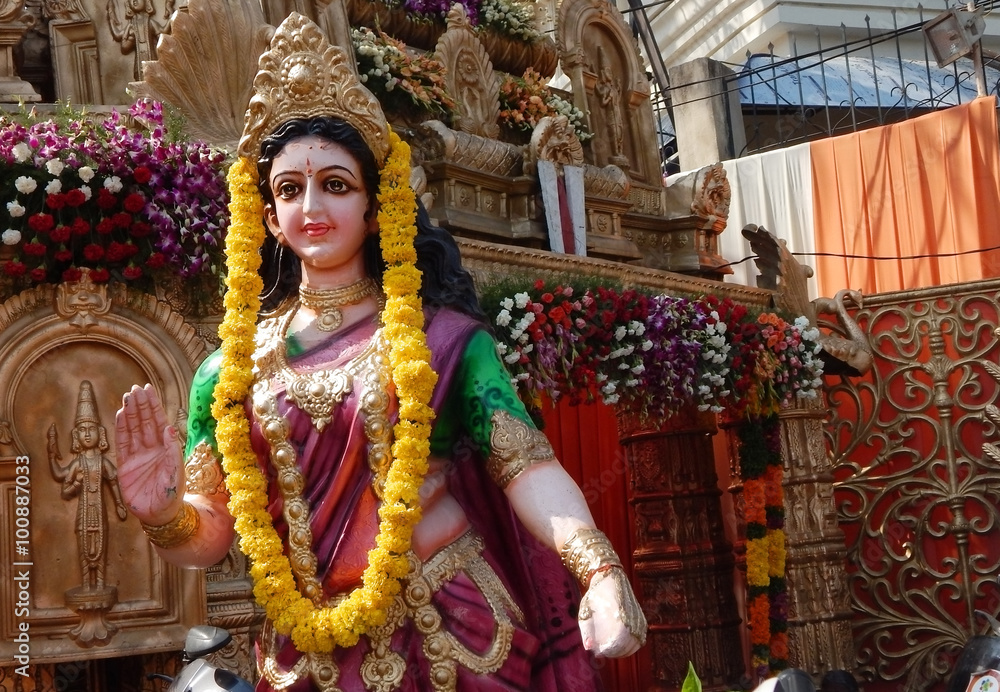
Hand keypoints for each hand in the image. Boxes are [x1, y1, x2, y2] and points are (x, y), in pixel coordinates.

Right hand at [115, 384, 183, 525]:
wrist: (158, 515)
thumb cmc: (171, 495)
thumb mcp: (176, 472)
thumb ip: (173, 451)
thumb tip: (169, 428)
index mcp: (167, 448)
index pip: (159, 421)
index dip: (153, 405)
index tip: (148, 390)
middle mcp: (152, 449)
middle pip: (145, 422)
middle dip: (140, 405)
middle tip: (135, 388)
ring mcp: (138, 456)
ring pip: (134, 429)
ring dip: (130, 413)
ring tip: (127, 397)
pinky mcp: (126, 465)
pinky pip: (122, 443)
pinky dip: (121, 429)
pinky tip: (119, 415)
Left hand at [578, 567, 646, 657]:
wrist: (611, 578)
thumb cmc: (595, 596)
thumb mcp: (586, 610)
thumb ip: (586, 631)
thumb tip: (588, 648)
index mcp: (619, 614)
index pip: (618, 642)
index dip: (608, 650)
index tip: (598, 651)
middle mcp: (632, 617)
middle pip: (626, 646)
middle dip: (613, 652)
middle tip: (602, 651)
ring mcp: (639, 619)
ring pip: (634, 645)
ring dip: (622, 651)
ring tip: (609, 648)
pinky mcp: (642, 620)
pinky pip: (639, 640)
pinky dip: (631, 646)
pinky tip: (619, 644)